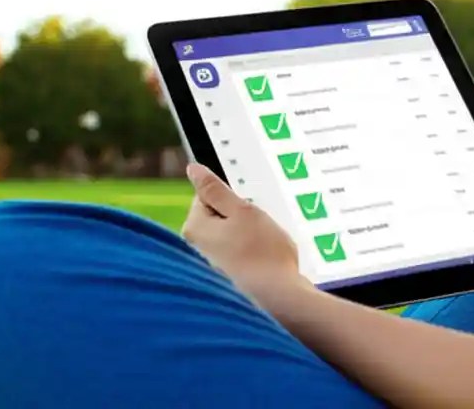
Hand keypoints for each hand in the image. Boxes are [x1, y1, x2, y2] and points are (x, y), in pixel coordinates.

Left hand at [182, 163, 302, 305]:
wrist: (280, 305)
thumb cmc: (263, 255)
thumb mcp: (242, 211)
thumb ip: (215, 188)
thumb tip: (193, 169)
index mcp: (193, 229)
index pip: (207, 196)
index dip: (232, 200)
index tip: (247, 213)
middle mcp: (193, 251)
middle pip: (217, 220)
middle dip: (240, 222)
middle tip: (258, 234)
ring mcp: (208, 270)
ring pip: (230, 241)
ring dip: (248, 242)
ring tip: (263, 254)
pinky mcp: (224, 285)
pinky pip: (238, 262)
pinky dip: (251, 263)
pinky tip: (263, 270)